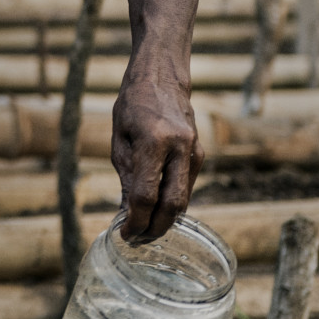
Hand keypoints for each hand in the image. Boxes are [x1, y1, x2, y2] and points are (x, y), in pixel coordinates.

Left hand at [111, 57, 200, 242]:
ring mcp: (195, 152)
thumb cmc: (134, 104)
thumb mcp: (119, 138)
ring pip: (183, 199)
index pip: (145, 195)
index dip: (135, 221)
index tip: (124, 234)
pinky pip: (185, 187)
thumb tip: (126, 213)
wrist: (163, 77)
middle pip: (172, 204)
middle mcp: (180, 148)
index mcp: (154, 141)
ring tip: (143, 231)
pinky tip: (155, 210)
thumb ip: (126, 176)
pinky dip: (171, 204)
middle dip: (154, 229)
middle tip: (137, 241)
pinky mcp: (200, 155)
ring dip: (164, 220)